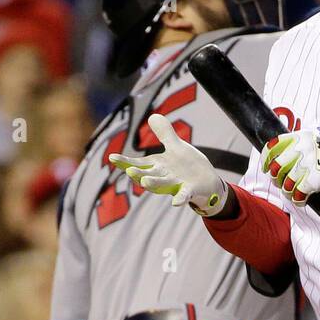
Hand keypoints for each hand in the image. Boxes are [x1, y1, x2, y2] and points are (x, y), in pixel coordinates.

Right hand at [109, 113, 226, 215]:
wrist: (208, 183)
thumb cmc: (188, 166)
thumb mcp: (176, 147)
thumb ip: (165, 133)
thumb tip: (152, 116)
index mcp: (158, 166)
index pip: (139, 163)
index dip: (125, 161)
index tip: (111, 157)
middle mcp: (164, 177)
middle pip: (147, 175)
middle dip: (138, 174)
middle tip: (128, 171)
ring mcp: (176, 184)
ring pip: (162, 185)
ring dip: (153, 183)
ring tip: (144, 182)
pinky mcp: (190, 190)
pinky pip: (184, 195)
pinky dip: (179, 198)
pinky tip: (175, 203)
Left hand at [262, 130, 319, 204]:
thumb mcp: (315, 145)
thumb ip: (297, 149)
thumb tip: (275, 163)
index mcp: (302, 137)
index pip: (274, 146)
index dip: (266, 159)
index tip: (266, 168)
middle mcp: (303, 147)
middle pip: (276, 167)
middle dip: (277, 179)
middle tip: (283, 185)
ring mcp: (309, 163)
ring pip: (286, 183)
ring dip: (289, 192)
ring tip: (295, 194)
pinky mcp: (315, 178)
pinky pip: (298, 193)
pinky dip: (298, 200)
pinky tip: (302, 200)